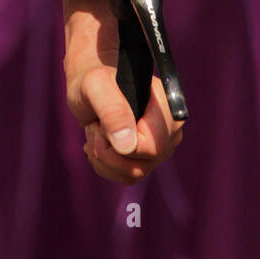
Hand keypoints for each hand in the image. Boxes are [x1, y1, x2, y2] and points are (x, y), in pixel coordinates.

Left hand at [67, 58, 183, 183]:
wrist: (90, 87)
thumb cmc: (93, 80)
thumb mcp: (95, 85)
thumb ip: (112, 110)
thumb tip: (128, 145)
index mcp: (166, 106)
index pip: (154, 145)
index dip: (123, 145)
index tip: (100, 126)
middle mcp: (169, 130)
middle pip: (142, 164)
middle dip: (107, 150)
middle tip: (94, 124)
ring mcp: (161, 147)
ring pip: (133, 174)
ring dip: (102, 157)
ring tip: (95, 130)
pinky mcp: (147, 159)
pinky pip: (126, 178)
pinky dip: (104, 165)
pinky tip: (99, 143)